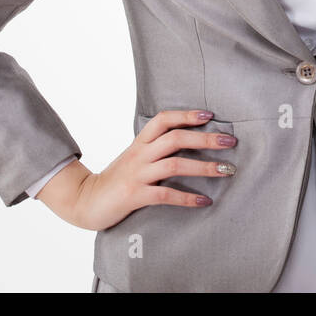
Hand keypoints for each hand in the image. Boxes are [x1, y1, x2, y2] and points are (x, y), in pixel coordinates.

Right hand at [48, 109, 236, 231]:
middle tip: (230, 141)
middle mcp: (140, 154)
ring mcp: (137, 175)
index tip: (210, 114)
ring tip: (227, 170)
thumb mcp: (134, 158)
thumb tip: (186, 142)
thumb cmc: (115, 179)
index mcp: (140, 143)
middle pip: (176, 138)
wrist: (85, 201)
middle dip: (206, 138)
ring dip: (205, 166)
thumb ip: (154, 149)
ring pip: (175, 164)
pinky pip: (166, 194)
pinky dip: (188, 198)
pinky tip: (205, 201)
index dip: (186, 114)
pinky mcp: (135, 196)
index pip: (163, 119)